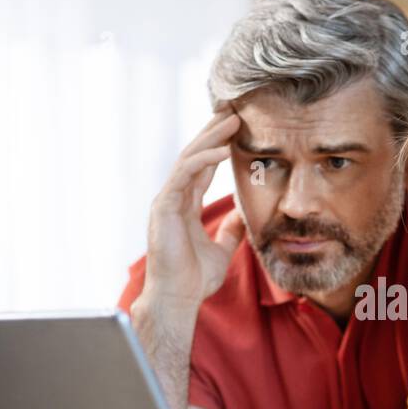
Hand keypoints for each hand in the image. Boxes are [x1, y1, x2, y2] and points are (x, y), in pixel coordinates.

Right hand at [143, 109, 246, 305]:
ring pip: (189, 158)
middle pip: (195, 155)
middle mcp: (173, 198)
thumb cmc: (194, 280)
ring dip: (211, 137)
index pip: (203, 166)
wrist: (177, 300)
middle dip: (214, 130)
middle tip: (234, 108)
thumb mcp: (221, 250)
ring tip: (232, 118)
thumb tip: (242, 217)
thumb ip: (230, 231)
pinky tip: (223, 148)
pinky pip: (185, 175)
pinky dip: (204, 160)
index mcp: (185, 205)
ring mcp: (166, 201)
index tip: (237, 126)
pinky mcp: (164, 207)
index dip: (219, 145)